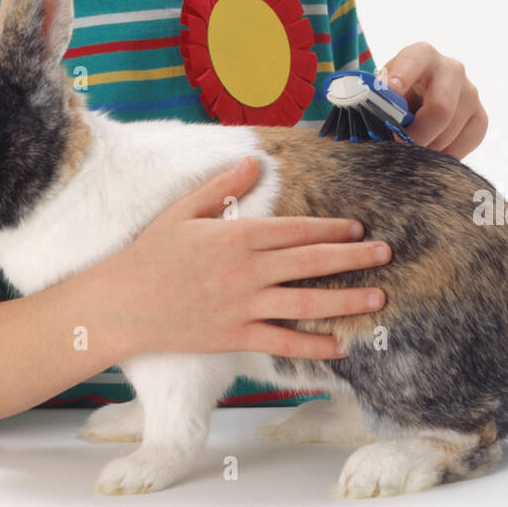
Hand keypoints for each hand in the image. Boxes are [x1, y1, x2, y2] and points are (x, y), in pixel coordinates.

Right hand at [91, 156, 390, 358]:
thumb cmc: (151, 254)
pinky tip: (341, 345)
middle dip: (352, 258)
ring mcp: (243, 306)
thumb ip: (223, 186)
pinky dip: (313, 345)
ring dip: (346, 299)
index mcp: (236, 236)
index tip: (357, 226)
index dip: (330, 228)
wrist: (122, 305)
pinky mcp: (236, 336)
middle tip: (385, 253)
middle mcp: (246, 271)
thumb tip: (255, 160)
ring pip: (305, 302)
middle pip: (310, 262)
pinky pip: (283, 342)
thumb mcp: (183, 210)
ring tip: (378, 296)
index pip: (295, 230)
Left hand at [379, 42, 487, 158]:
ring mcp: (470, 92)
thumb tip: (384, 126)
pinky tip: (432, 151)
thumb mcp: (382, 92)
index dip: (401, 77)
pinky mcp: (480, 116)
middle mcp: (451, 69)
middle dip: (417, 135)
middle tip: (399, 147)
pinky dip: (446, 154)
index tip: (391, 91)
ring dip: (427, 148)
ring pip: (450, 132)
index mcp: (421, 55)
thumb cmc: (395, 94)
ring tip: (411, 149)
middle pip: (441, 108)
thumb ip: (380, 102)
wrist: (417, 99)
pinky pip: (466, 142)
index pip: (413, 62)